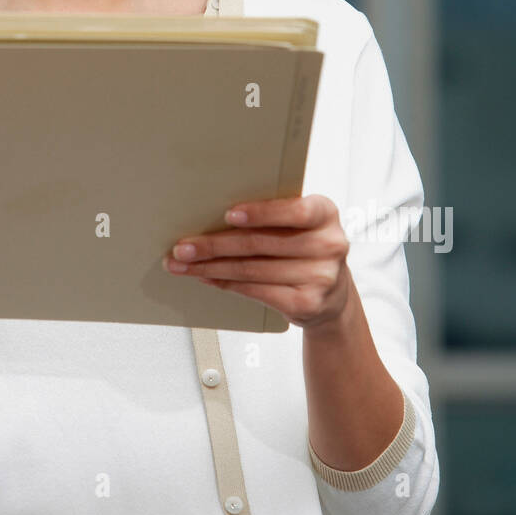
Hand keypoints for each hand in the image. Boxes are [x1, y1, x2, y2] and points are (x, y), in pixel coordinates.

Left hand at [161, 194, 351, 329]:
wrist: (332, 296)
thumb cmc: (304, 248)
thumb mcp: (300, 224)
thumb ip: (272, 215)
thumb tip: (210, 215)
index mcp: (325, 213)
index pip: (294, 210)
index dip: (260, 213)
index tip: (227, 215)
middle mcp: (329, 244)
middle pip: (260, 244)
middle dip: (214, 245)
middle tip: (182, 247)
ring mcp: (321, 277)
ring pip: (252, 270)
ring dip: (211, 267)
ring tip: (183, 265)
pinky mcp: (307, 303)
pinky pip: (256, 291)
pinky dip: (226, 284)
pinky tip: (207, 278)